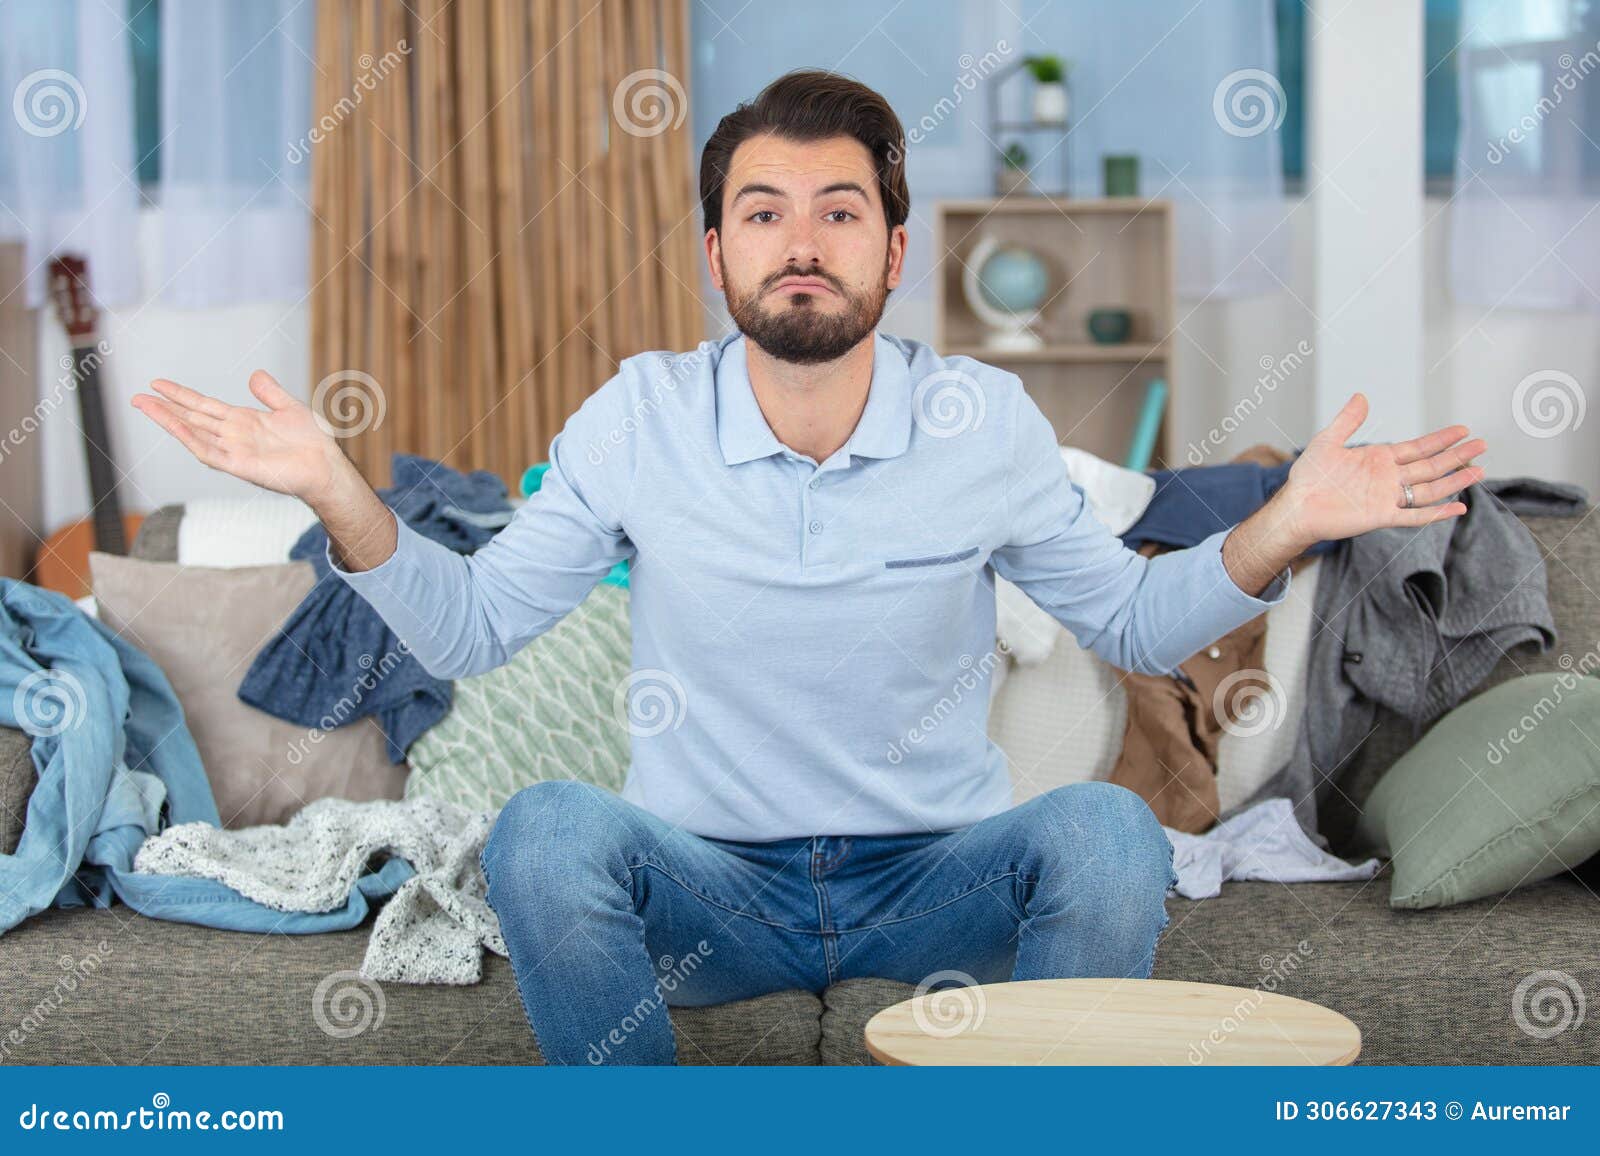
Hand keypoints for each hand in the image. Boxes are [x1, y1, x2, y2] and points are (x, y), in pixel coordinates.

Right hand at [132, 370, 352, 504]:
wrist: (327, 466)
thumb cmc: (313, 443)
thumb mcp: (289, 407)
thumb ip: (270, 392)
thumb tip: (254, 375)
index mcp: (242, 421)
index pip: (204, 406)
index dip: (181, 395)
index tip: (158, 384)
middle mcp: (233, 436)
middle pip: (191, 418)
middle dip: (164, 408)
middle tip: (136, 397)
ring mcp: (234, 451)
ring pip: (193, 434)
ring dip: (169, 421)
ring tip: (145, 406)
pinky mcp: (240, 466)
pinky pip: (210, 453)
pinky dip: (192, 440)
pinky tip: (175, 428)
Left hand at [1274, 392, 1486, 547]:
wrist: (1296, 506)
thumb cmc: (1308, 477)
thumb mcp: (1327, 441)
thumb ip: (1348, 421)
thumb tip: (1362, 396)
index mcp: (1378, 459)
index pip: (1418, 448)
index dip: (1441, 440)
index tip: (1463, 430)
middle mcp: (1388, 478)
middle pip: (1430, 466)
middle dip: (1456, 456)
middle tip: (1482, 445)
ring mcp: (1387, 498)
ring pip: (1429, 489)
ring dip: (1453, 480)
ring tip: (1479, 470)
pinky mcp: (1381, 516)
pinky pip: (1415, 515)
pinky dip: (1437, 513)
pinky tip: (1458, 506)